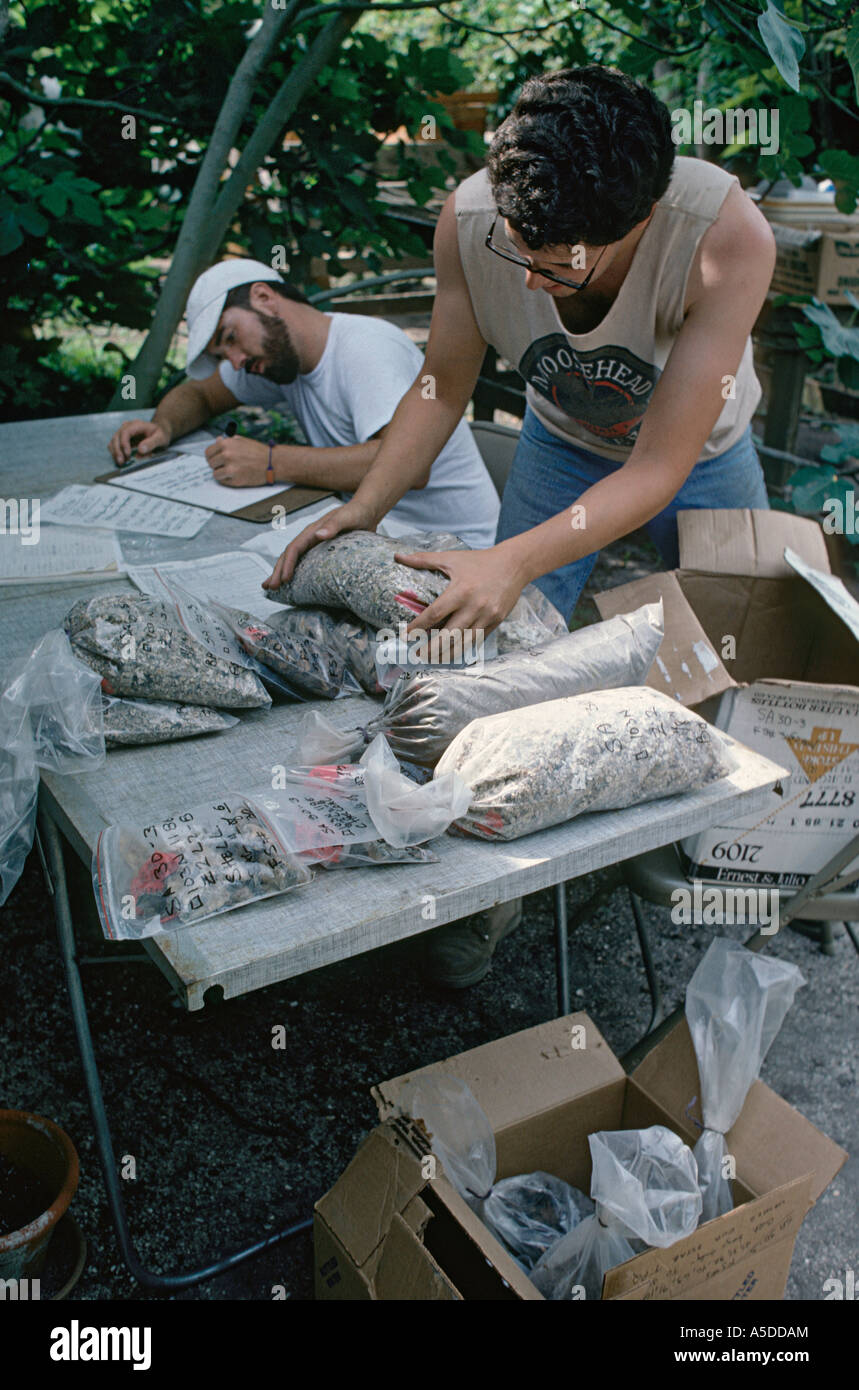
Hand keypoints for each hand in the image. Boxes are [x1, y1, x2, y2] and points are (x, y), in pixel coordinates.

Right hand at [108, 418, 171, 466]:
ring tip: (121, 463)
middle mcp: (128, 426)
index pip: (125, 432)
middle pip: (117, 437)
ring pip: (114, 441)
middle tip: (121, 462)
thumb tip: (140, 450)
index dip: (124, 443)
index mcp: (137, 425)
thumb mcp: (161, 438)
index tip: (127, 454)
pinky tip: (121, 460)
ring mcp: (123, 432)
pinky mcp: (122, 439)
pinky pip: (114, 445)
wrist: (160, 432)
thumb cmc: (161, 434)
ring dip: (115, 452)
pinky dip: (116, 452)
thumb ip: (152, 443)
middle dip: (117, 450)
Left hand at [205, 435, 268, 485]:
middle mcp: (226, 455)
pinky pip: (223, 482)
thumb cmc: (257, 451)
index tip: (216, 459)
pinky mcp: (236, 480)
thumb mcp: (241, 440)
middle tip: (225, 465)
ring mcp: (231, 468)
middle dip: (216, 465)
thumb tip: (217, 440)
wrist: (272, 462)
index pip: (208, 453)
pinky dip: (227, 480)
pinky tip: (236, 475)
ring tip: (230, 471)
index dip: (212, 456)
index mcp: (226, 444)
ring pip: (215, 474)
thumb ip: (228, 441)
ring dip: (221, 473)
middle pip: (210, 463)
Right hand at [262, 499, 377, 590]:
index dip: (288, 565)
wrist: (366, 510)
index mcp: (313, 531)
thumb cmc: (357, 513)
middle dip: (278, 571)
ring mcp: (314, 543)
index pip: (294, 549)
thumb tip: (318, 535)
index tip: (284, 580)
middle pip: (288, 555)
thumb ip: (334, 525)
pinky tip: (292, 581)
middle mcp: (310, 537)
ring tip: (272, 587)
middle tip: (270, 588)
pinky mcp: (320, 549)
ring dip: (281, 572)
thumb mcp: (347, 518)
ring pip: (293, 559)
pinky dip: (294, 571)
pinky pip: (303, 561)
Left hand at [396, 545, 527, 642]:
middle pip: (449, 635)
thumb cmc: (479, 560)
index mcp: (460, 591)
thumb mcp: (451, 558)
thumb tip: (398, 557)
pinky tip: (452, 653)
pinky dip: (464, 648)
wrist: (514, 564)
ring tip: (433, 659)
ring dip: (447, 653)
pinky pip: (478, 640)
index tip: (406, 635)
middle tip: (417, 654)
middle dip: (431, 648)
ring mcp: (487, 616)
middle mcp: (474, 606)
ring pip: (464, 642)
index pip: (434, 613)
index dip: (418, 626)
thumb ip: (423, 559)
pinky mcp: (496, 622)